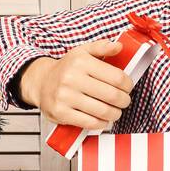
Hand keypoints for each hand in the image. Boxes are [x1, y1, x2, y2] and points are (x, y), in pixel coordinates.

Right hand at [18, 40, 132, 127]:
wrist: (41, 83)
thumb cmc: (66, 69)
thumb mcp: (82, 52)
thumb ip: (101, 47)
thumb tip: (119, 46)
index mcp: (80, 62)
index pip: (116, 77)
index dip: (128, 85)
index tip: (128, 88)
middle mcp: (71, 78)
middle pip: (112, 95)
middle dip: (124, 101)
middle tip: (124, 101)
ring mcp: (65, 97)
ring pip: (103, 111)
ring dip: (115, 114)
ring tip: (115, 112)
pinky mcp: (61, 112)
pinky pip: (90, 122)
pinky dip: (101, 123)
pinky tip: (103, 119)